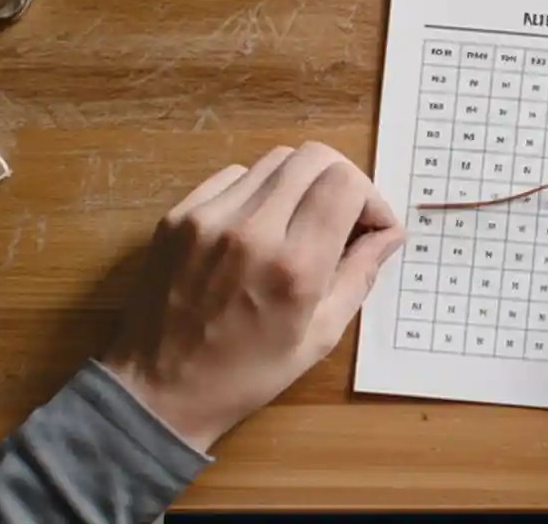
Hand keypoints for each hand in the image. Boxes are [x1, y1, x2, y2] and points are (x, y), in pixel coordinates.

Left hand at [103, 143, 405, 450]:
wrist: (157, 389)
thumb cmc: (247, 374)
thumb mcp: (320, 337)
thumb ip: (360, 275)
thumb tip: (390, 232)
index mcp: (294, 266)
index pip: (346, 184)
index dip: (372, 198)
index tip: (372, 227)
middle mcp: (252, 229)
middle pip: (315, 157)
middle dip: (342, 181)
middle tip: (343, 218)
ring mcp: (209, 216)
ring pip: (276, 160)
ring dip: (302, 184)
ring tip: (300, 223)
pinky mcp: (179, 214)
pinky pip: (235, 176)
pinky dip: (260, 192)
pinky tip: (258, 229)